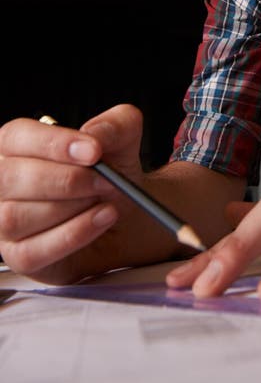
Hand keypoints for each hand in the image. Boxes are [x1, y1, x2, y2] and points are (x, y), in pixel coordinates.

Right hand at [0, 104, 145, 282]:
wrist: (126, 217)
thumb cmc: (110, 175)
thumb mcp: (123, 141)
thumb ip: (115, 126)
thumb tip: (93, 135)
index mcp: (18, 145)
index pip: (17, 137)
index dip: (54, 143)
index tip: (93, 151)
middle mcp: (4, 182)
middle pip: (12, 177)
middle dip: (67, 180)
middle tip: (107, 181)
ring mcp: (5, 222)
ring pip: (17, 217)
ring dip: (71, 209)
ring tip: (104, 201)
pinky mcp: (20, 256)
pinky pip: (33, 251)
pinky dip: (73, 235)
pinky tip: (101, 220)